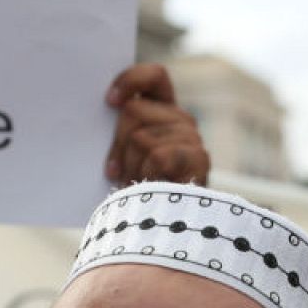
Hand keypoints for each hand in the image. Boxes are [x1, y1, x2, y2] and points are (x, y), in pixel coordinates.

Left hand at [105, 63, 209, 184]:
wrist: (165, 231)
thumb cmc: (139, 194)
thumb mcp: (127, 156)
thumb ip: (124, 131)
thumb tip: (108, 110)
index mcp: (164, 112)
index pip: (154, 76)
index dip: (131, 80)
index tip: (110, 102)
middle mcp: (182, 120)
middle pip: (133, 111)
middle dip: (117, 144)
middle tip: (118, 171)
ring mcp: (193, 139)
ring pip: (140, 138)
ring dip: (131, 167)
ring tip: (139, 185)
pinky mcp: (199, 159)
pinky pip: (158, 156)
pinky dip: (147, 176)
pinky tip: (152, 189)